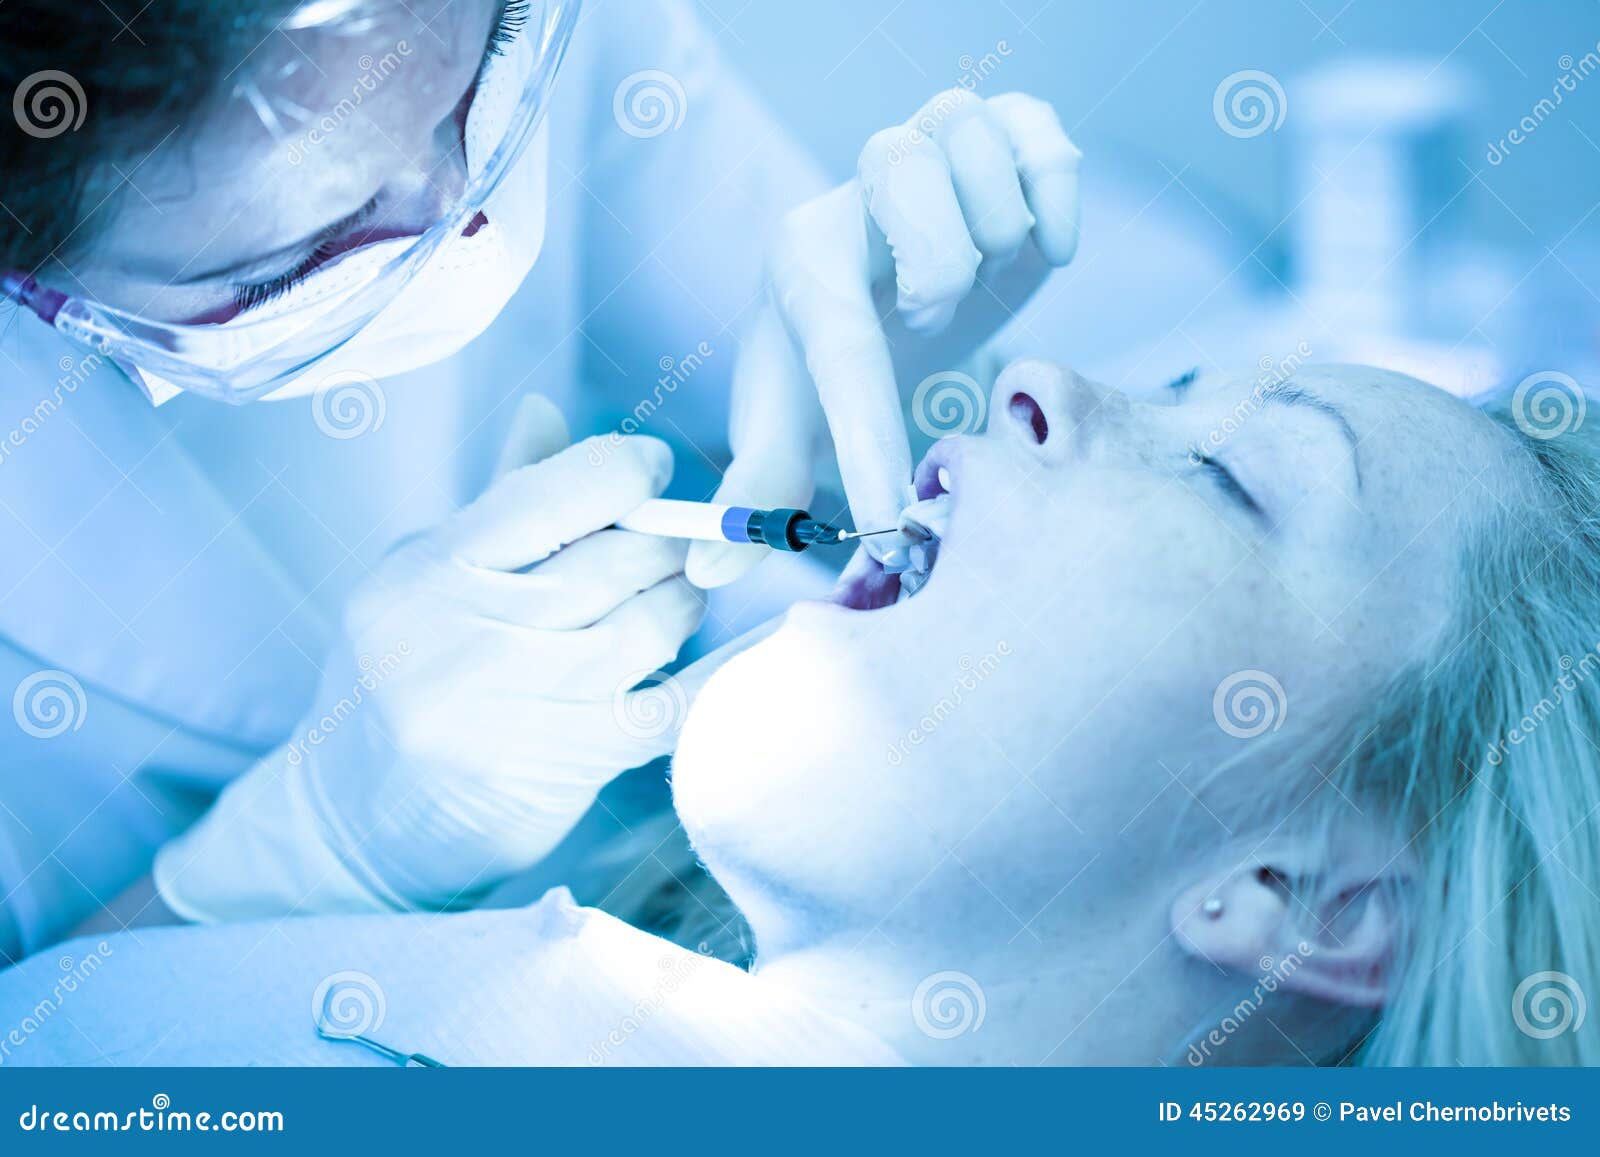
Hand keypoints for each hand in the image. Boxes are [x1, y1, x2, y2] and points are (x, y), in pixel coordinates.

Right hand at [156, 397, 705, 916]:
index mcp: (434, 569)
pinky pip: (678, 703)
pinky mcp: (573, 759)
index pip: (557, 492)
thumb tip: (551, 410)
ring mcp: (526, 701)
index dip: (627, 471)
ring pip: (656, 621)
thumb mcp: (425, 576)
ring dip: (685, 602)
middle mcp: (476, 631)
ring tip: (674, 600)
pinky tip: (754, 649)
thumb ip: (500, 501)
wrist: (365, 818)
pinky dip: (722, 673)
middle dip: (665, 542)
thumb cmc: (401, 675)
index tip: (651, 471)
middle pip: (619, 557)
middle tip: (671, 546)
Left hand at [688, 89, 1080, 586]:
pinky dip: (1055, 199)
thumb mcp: (791, 423)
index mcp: (802, 262)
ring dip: (995, 231)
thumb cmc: (831, 360)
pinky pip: (1042, 134)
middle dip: (935, 267)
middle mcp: (857, 191)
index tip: (887, 518)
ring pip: (973, 139)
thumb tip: (708, 569)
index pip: (838, 343)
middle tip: (930, 317)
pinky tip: (1036, 251)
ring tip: (977, 281)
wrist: (890, 292)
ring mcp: (932, 150)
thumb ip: (759, 489)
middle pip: (900, 176)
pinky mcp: (1003, 137)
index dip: (868, 441)